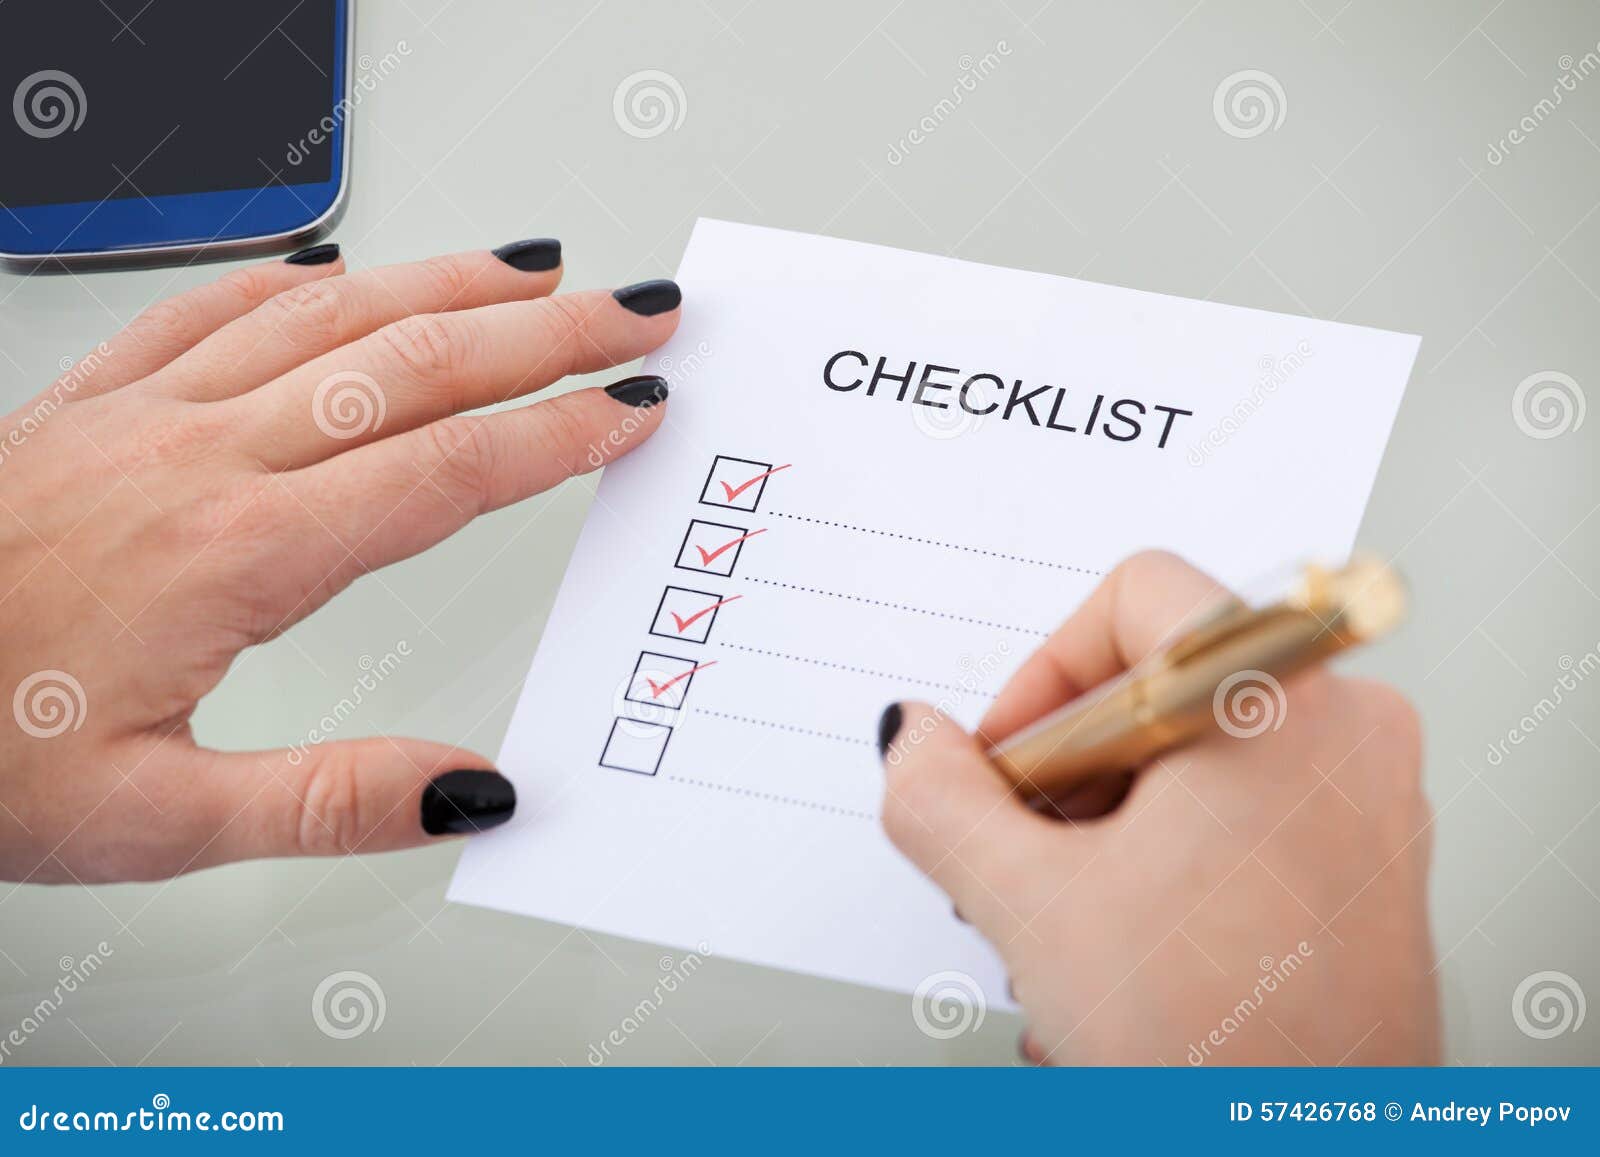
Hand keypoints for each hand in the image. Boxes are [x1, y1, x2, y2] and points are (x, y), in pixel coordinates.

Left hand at [0, 241, 681, 882]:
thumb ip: (329, 802)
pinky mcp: (86, 407)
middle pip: (413, 366)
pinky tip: (334, 272)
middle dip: (543, 332)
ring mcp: (140, 419)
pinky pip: (208, 312)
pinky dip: (295, 281)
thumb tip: (469, 791)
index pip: (445, 471)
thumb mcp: (154, 823)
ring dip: (444, 284)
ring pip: (327, 315)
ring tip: (528, 266)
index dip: (557, 432)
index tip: (631, 407)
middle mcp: (199, 460)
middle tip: (630, 309)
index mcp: (238, 555)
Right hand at [878, 551, 1438, 1064]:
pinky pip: (1249, 814)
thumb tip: (913, 743)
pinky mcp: (1375, 863)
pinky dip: (1170, 858)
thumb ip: (943, 802)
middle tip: (1024, 850)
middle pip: (1165, 687)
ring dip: (1107, 830)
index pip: (1137, 595)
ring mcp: (1373, 800)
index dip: (1045, 671)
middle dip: (1066, 773)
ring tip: (1068, 919)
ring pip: (1202, 760)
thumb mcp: (1034, 907)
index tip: (1007, 756)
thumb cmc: (1223, 1051)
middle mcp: (1350, 732)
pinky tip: (1123, 943)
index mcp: (1280, 702)